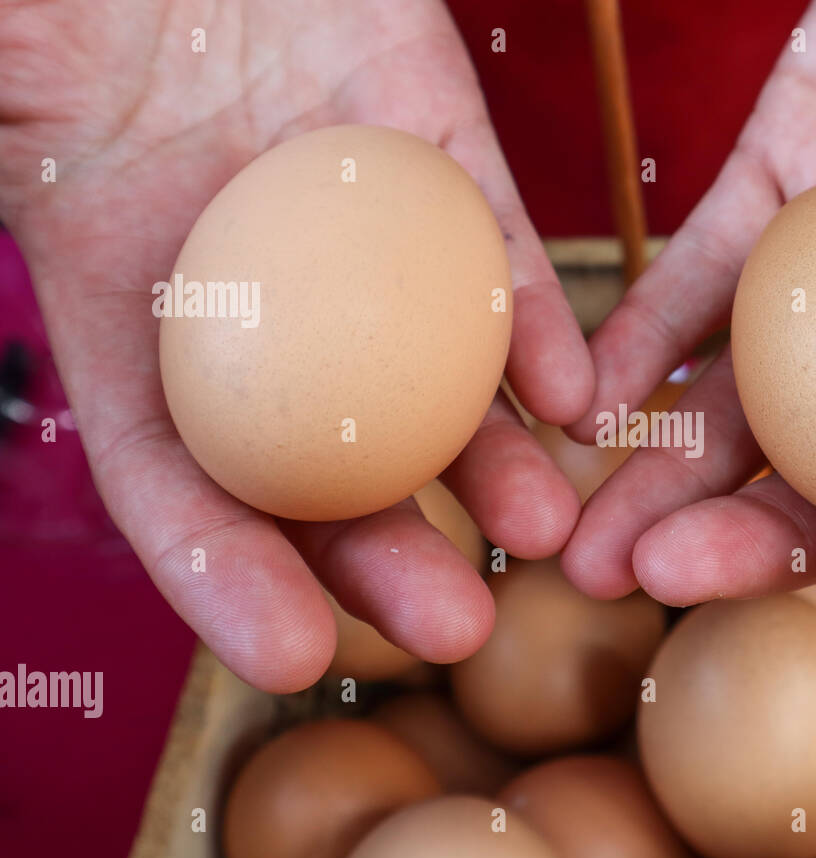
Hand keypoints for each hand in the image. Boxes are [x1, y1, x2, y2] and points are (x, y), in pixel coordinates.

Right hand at [0, 0, 592, 689]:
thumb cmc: (66, 18)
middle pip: (333, 464)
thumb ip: (9, 168)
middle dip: (395, 554)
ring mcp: (364, 242)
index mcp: (142, 325)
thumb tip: (5, 191)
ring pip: (436, 380)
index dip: (229, 578)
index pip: (181, 483)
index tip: (287, 656)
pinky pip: (500, 259)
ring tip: (542, 529)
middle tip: (457, 627)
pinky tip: (579, 398)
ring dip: (494, 465)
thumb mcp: (10, 108)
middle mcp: (270, 309)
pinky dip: (538, 328)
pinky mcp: (444, 166)